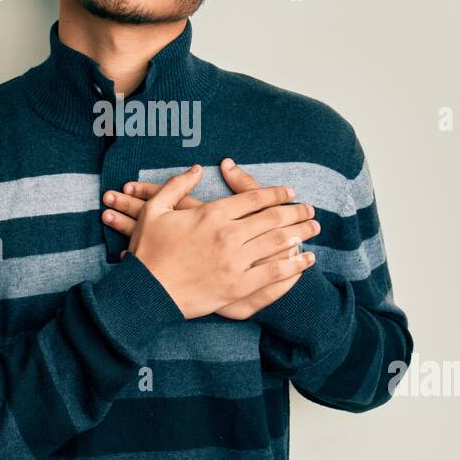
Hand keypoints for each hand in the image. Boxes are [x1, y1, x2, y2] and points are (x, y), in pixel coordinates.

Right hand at [101, 159, 319, 319]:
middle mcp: (228, 235)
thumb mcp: (155, 210)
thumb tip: (198, 168)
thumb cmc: (148, 251)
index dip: (276, 194)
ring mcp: (234, 262)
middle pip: (272, 219)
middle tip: (311, 211)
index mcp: (211, 214)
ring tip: (314, 229)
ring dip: (300, 233)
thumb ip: (177, 185)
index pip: (253, 199)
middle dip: (295, 212)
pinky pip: (274, 273)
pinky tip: (306, 259)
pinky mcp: (237, 286)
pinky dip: (294, 265)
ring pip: (277, 243)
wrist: (145, 291)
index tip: (290, 193)